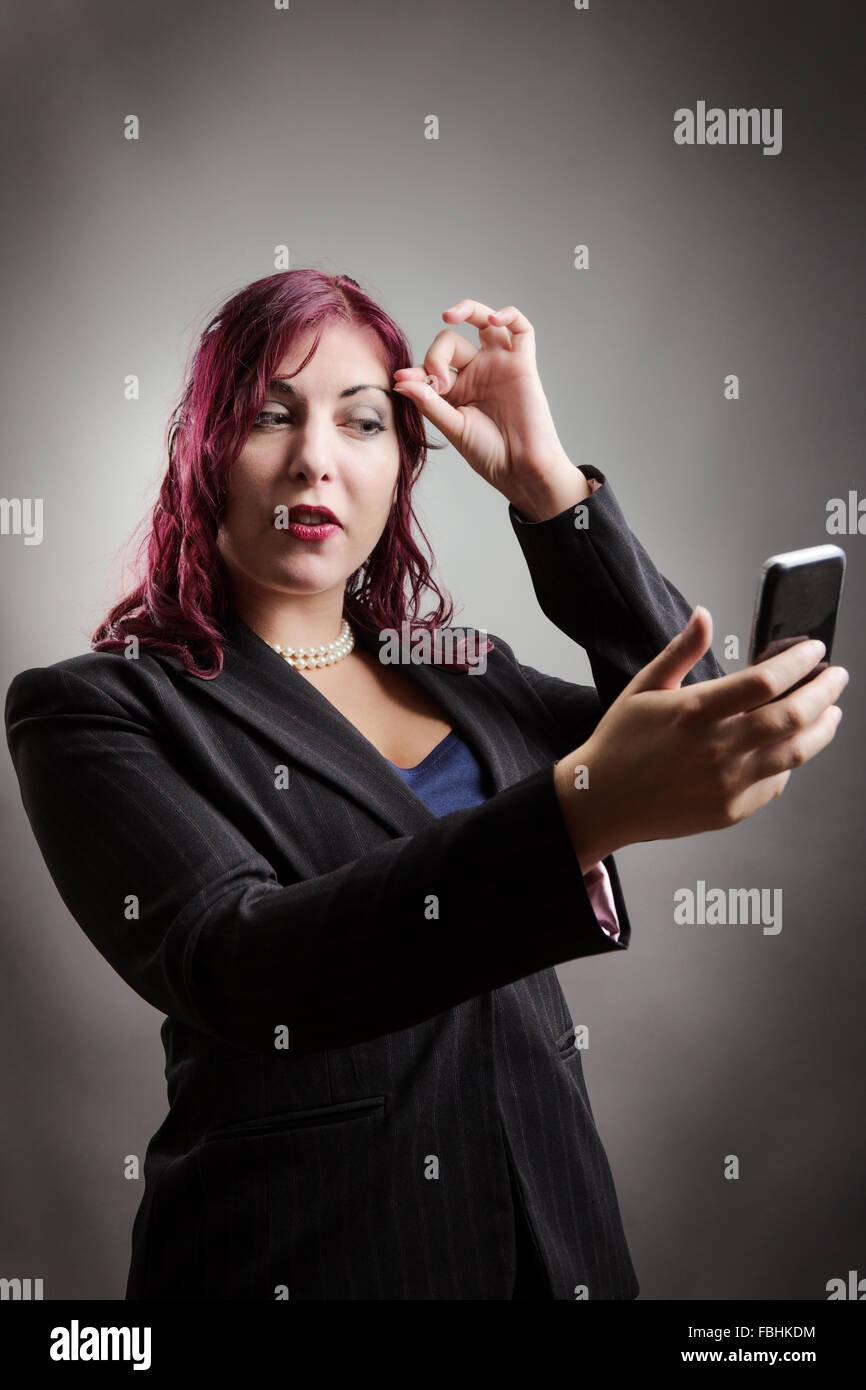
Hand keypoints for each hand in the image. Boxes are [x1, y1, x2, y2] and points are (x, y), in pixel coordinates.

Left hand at [392, 298, 586, 512]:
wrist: (520, 469)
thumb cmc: (488, 453)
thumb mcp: (452, 426)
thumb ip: (428, 402)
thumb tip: (401, 381)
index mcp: (456, 389)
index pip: (431, 364)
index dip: (416, 369)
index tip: (404, 381)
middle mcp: (477, 373)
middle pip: (450, 342)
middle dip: (437, 355)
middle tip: (439, 383)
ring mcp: (499, 366)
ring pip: (484, 322)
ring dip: (467, 309)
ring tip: (450, 315)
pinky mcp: (523, 364)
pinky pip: (521, 329)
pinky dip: (509, 315)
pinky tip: (495, 318)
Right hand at [553, 608, 849, 870]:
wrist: (602, 802)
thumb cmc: (620, 743)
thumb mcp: (644, 687)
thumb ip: (681, 650)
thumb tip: (705, 615)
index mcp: (694, 712)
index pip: (765, 681)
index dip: (799, 662)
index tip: (815, 651)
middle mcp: (716, 748)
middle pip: (792, 717)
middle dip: (825, 691)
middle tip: (836, 677)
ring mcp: (726, 783)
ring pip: (795, 753)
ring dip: (822, 728)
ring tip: (831, 711)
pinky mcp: (731, 810)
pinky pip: (776, 783)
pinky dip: (790, 762)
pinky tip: (791, 746)